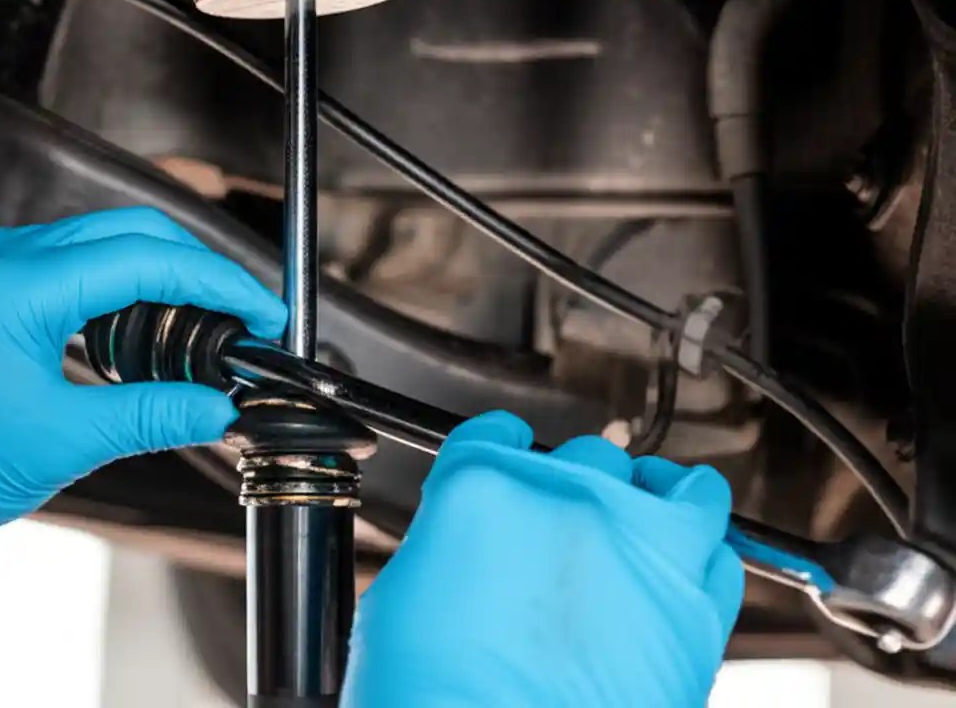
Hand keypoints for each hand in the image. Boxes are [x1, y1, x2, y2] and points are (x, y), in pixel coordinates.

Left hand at [0, 208, 285, 593]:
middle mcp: (8, 259)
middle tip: (247, 317)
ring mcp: (1, 266)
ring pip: (111, 241)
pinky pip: (83, 263)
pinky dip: (131, 287)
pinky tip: (151, 331)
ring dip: (168, 276)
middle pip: (135, 232)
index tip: (261, 312)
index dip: (218, 282)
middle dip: (202, 269)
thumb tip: (217, 406)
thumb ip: (152, 415)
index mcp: (20, 287)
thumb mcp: (63, 442)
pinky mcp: (1, 285)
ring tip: (207, 329)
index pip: (146, 259)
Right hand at [342, 412, 743, 707]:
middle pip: (583, 458)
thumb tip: (473, 541)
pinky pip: (718, 549)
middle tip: (555, 532)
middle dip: (569, 489)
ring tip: (642, 518)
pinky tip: (676, 566)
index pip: (497, 434)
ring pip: (674, 486)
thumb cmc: (436, 704)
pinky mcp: (695, 609)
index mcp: (485, 488)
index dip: (499, 448)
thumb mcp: (397, 603)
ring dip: (654, 497)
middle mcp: (569, 503)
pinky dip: (701, 550)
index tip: (507, 459)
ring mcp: (641, 549)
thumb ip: (449, 542)